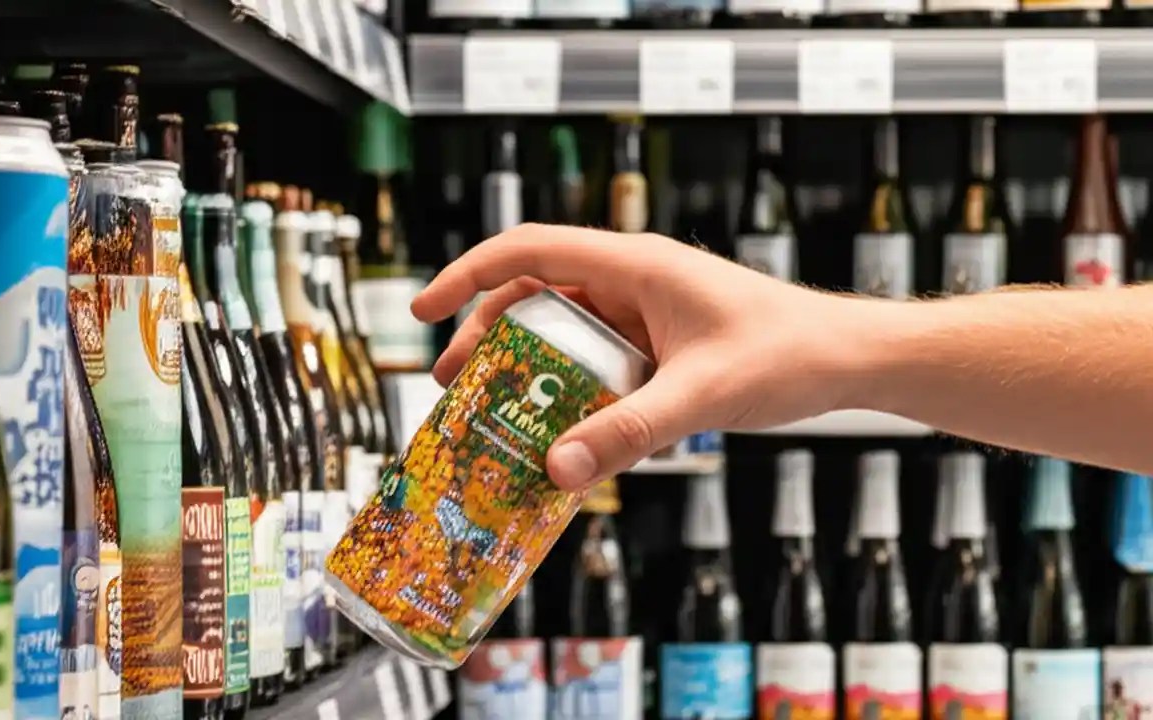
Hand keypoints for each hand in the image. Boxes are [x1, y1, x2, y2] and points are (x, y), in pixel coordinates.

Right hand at [411, 224, 876, 489]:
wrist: (847, 360)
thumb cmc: (790, 354)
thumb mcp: (702, 396)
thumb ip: (630, 432)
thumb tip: (557, 470)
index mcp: (635, 265)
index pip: (529, 251)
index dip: (467, 275)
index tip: (425, 308)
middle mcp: (632, 280)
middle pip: (534, 293)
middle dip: (484, 333)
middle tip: (451, 383)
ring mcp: (645, 310)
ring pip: (563, 327)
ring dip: (523, 363)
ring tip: (492, 411)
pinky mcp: (659, 341)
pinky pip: (596, 356)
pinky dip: (567, 385)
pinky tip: (558, 427)